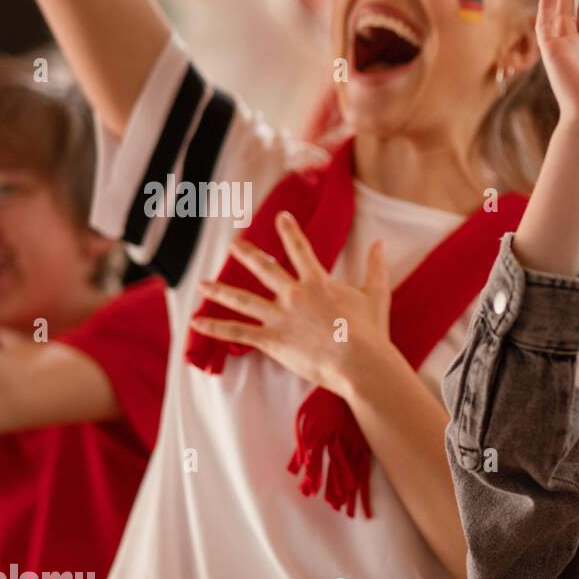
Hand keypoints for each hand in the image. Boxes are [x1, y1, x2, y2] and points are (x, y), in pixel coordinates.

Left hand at [190, 212, 392, 399]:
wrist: (360, 362)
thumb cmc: (371, 331)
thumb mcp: (377, 295)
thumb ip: (376, 268)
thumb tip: (381, 244)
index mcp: (317, 282)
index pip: (300, 249)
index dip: (290, 231)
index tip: (281, 217)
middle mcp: (294, 294)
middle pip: (264, 269)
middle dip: (248, 254)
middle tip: (234, 243)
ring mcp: (280, 317)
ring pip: (243, 300)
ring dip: (221, 291)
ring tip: (203, 285)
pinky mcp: (272, 340)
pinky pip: (238, 333)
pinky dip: (216, 328)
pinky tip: (197, 323)